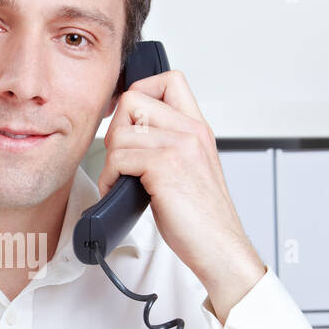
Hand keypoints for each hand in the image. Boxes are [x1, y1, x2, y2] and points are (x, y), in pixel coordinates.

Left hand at [96, 70, 265, 320]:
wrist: (219, 248)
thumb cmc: (202, 218)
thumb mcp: (189, 169)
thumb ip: (168, 145)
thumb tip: (129, 135)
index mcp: (198, 128)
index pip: (168, 80)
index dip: (139, 94)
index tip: (129, 122)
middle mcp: (191, 131)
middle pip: (134, 99)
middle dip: (116, 128)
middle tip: (121, 156)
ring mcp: (180, 146)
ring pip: (121, 130)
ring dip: (110, 157)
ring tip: (119, 179)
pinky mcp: (165, 167)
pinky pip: (118, 157)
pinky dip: (109, 176)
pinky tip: (119, 189)